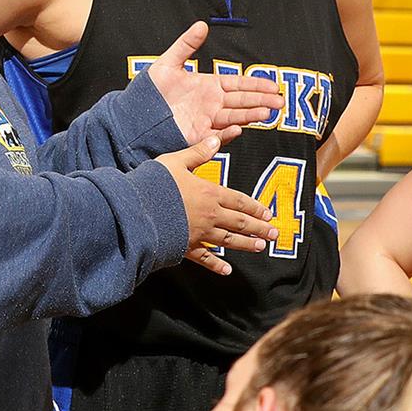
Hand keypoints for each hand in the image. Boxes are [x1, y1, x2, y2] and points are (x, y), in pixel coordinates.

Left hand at [147, 21, 284, 145]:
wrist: (133, 114)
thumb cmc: (150, 89)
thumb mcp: (168, 63)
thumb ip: (185, 45)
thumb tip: (201, 25)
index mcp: (209, 85)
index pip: (239, 85)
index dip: (257, 85)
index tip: (274, 86)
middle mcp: (212, 103)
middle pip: (242, 102)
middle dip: (262, 101)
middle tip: (280, 102)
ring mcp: (206, 120)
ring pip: (234, 117)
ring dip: (250, 116)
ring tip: (267, 113)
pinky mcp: (197, 135)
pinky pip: (215, 135)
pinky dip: (227, 133)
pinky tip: (238, 129)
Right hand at [155, 136, 276, 275]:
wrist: (137, 211)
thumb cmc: (154, 184)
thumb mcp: (175, 162)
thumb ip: (197, 153)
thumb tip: (215, 139)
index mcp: (209, 193)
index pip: (239, 200)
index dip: (255, 207)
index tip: (268, 214)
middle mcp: (210, 215)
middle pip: (240, 222)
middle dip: (259, 228)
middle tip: (274, 234)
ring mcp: (199, 233)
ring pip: (229, 241)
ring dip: (246, 245)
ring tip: (260, 248)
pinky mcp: (186, 246)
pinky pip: (205, 258)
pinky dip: (217, 265)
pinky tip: (227, 270)